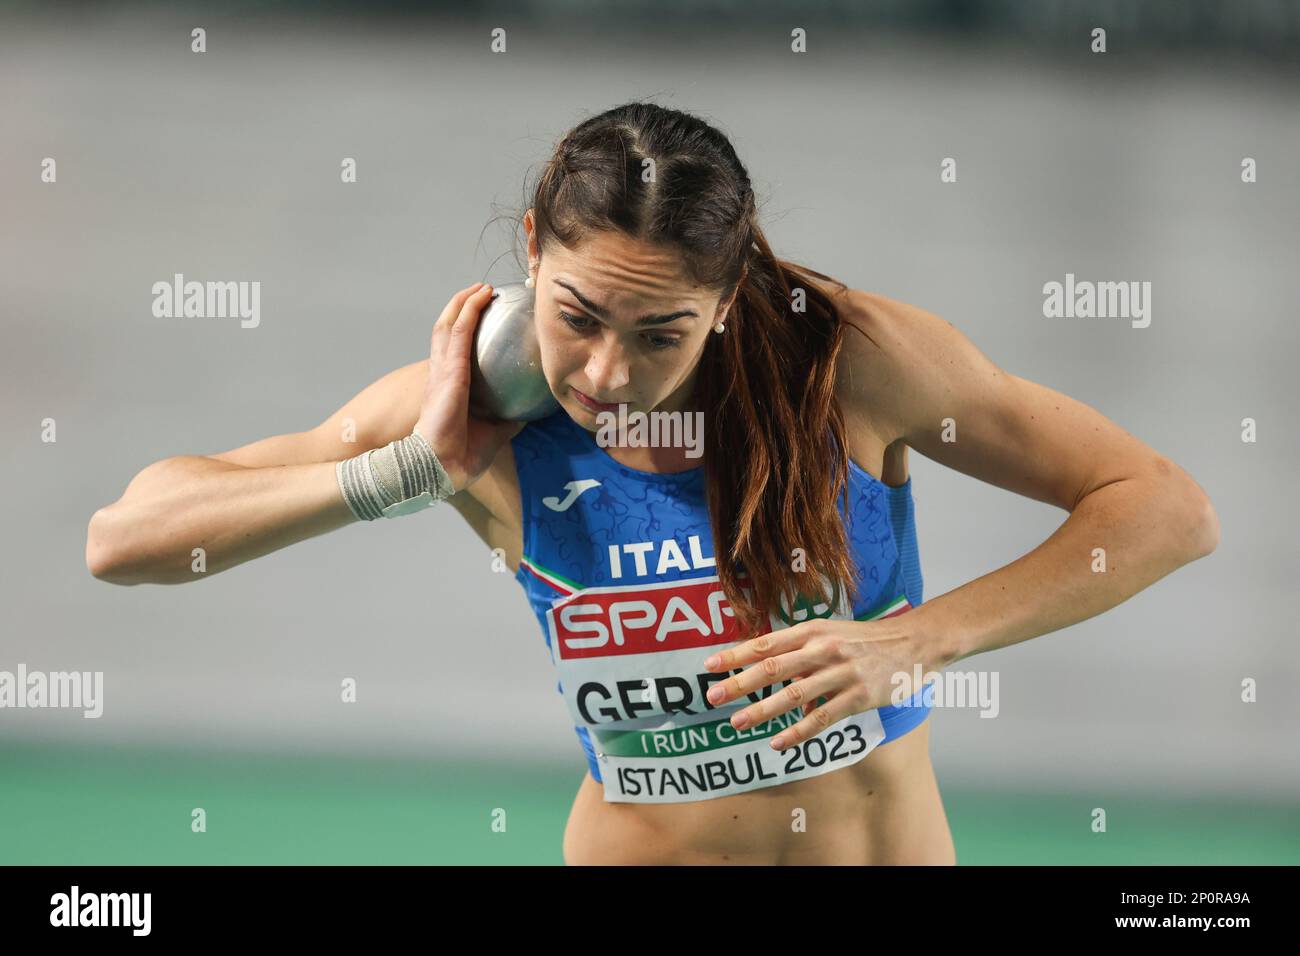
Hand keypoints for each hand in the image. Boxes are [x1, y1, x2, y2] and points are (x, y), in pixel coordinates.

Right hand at [414, 282, 525, 491]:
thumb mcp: (494, 433)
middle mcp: (442, 373)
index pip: (455, 352)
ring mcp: (443, 369)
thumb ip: (506, 420)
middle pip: (448, 330)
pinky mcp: (450, 369)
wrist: (443, 466)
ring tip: (481, 288)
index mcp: (448, 388)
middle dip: (462, 308)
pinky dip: (469, 310)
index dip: (465, 332)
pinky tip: (481, 296)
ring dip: (464, 302)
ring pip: (450, 324)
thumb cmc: (461, 455)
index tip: (484, 320)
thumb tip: (525, 414)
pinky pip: (459, 331)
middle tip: (482, 294)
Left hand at [700, 612, 942, 750]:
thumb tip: (769, 672)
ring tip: (738, 722)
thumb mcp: (831, 633)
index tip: (709, 664)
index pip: (767, 642)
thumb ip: (800, 651)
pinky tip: (778, 743)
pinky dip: (798, 732)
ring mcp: (842, 673)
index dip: (736, 654)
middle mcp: (824, 649)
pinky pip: (822, 718)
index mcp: (813, 630)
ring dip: (763, 710)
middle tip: (713, 696)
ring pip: (795, 695)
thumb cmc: (865, 639)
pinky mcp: (859, 697)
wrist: (914, 643)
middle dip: (740, 682)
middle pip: (774, 667)